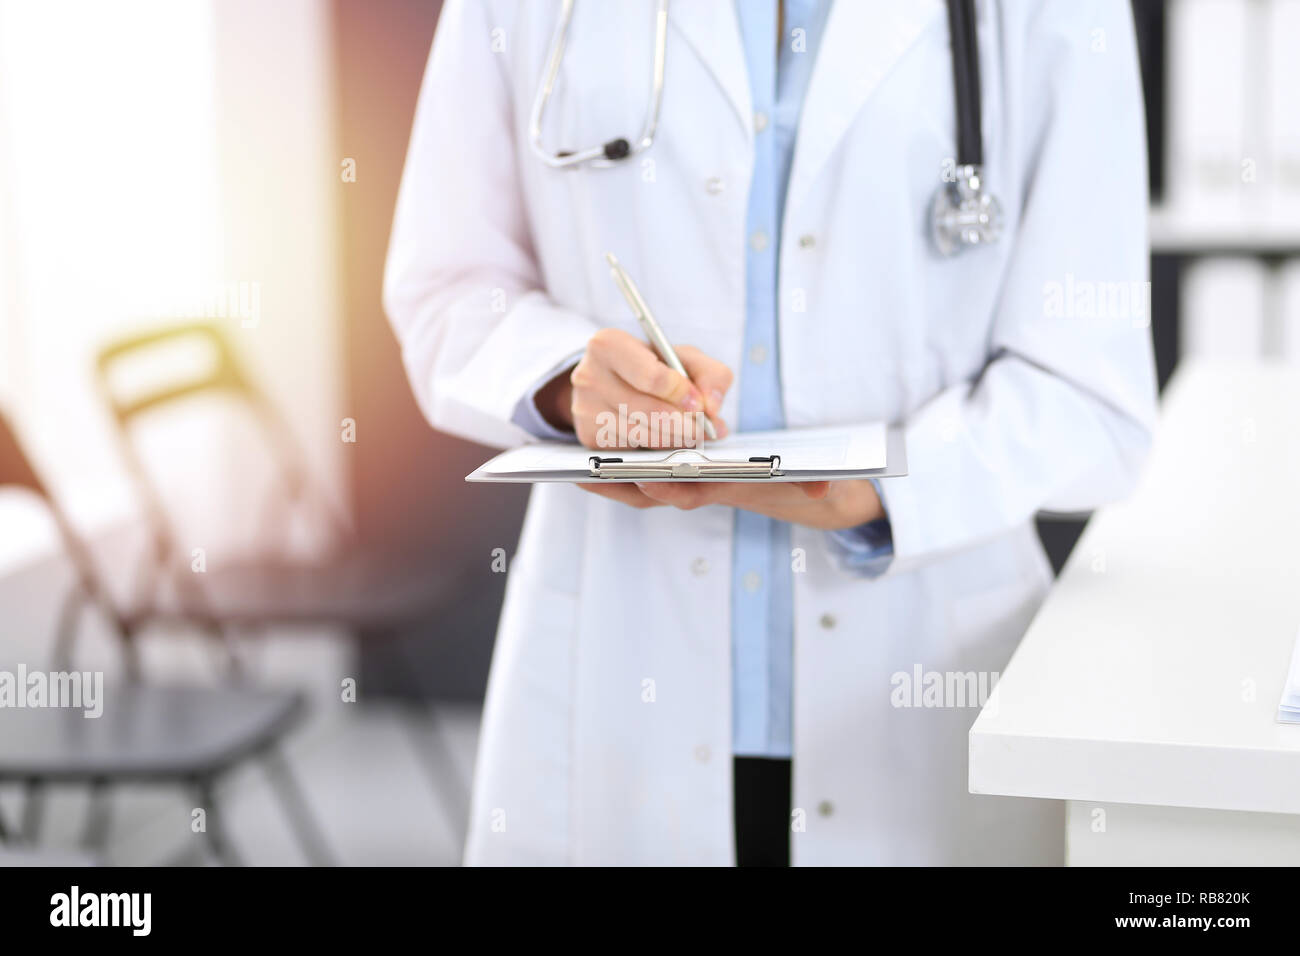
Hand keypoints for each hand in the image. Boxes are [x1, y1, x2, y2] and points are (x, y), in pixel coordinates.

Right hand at [536, 328, 730, 447]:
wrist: (613, 380)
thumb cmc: (653, 366)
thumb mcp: (683, 358)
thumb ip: (710, 374)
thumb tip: (713, 406)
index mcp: (608, 345)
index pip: (651, 377)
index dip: (682, 394)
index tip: (701, 405)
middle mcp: (588, 375)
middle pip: (648, 411)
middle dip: (684, 425)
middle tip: (705, 430)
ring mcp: (584, 409)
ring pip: (641, 436)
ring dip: (674, 441)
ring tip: (693, 436)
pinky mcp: (588, 437)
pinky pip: (631, 452)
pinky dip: (656, 451)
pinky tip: (669, 442)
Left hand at [577, 477, 885, 531]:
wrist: (803, 488)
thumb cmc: (803, 476)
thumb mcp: (815, 476)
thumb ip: (818, 480)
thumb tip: (820, 487)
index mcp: (730, 490)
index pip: (696, 494)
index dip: (670, 489)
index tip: (649, 483)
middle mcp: (705, 494)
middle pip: (658, 495)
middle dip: (629, 485)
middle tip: (596, 475)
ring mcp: (688, 489)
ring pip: (642, 492)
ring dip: (612, 485)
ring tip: (577, 474)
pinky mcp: (678, 481)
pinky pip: (638, 484)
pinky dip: (614, 480)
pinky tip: (586, 470)